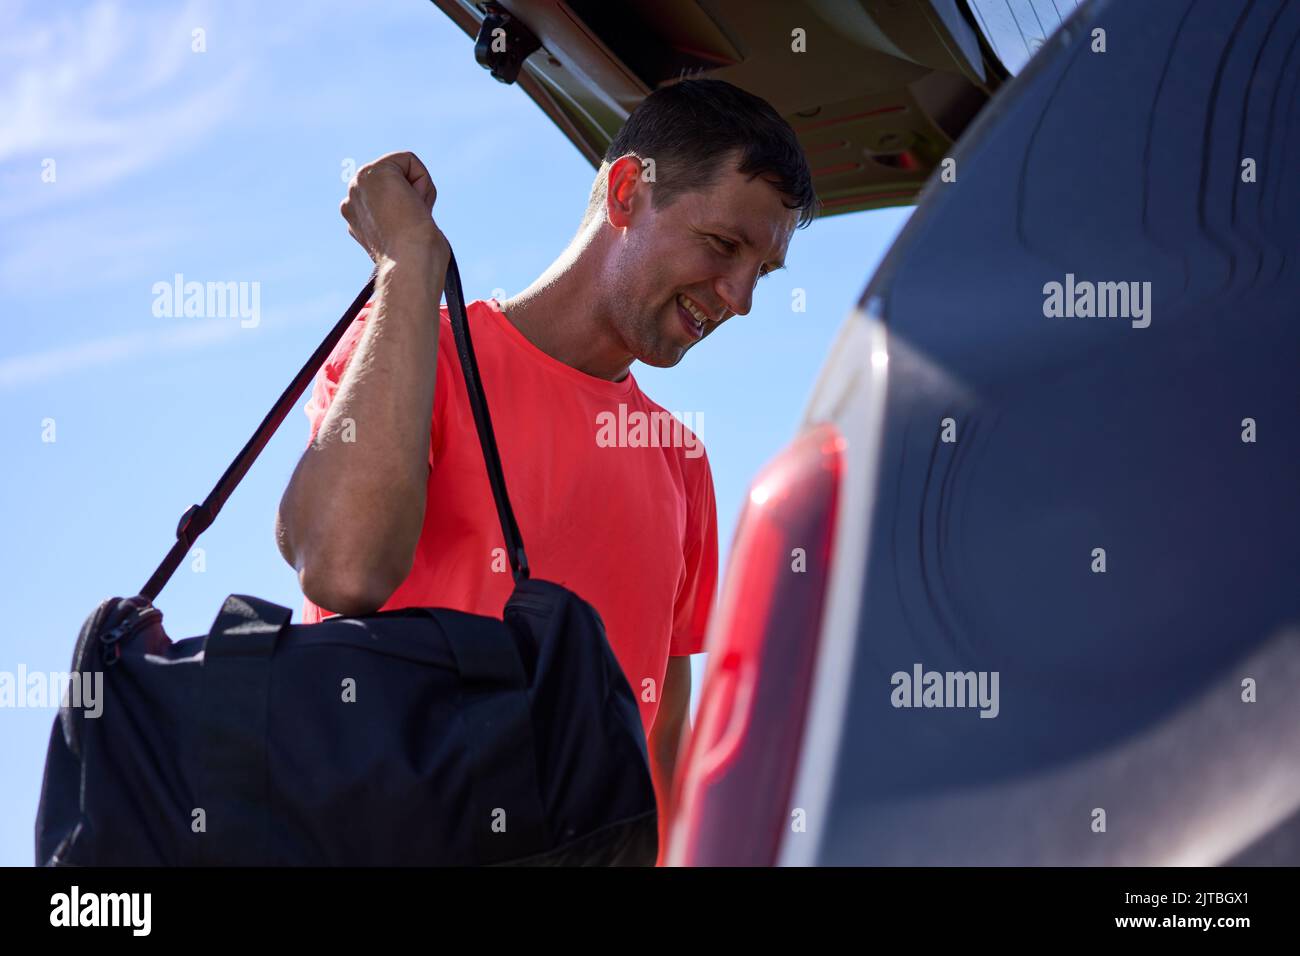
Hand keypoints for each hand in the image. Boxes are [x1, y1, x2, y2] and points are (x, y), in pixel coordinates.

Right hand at [340, 151, 448, 265]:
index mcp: (356, 216)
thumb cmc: (415, 263)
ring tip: (412, 217)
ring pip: (403, 169)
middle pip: (397, 180)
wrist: (410, 266)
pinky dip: (422, 183)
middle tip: (411, 225)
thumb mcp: (403, 237)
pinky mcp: (374, 171)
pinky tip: (414, 206)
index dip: (410, 211)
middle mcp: (351, 199)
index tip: (407, 233)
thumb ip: (400, 219)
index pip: (392, 196)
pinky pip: (409, 160)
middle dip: (413, 199)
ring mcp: (359, 184)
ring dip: (418, 193)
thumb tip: (414, 211)